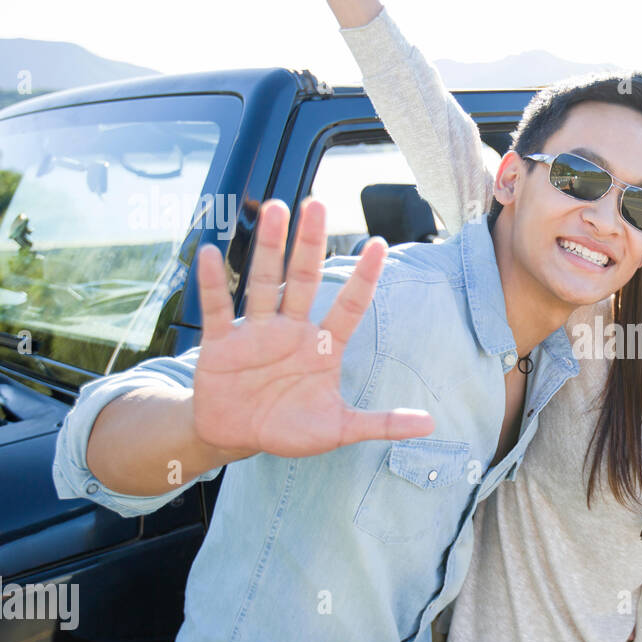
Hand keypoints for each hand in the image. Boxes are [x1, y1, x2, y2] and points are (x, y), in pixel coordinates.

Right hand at [192, 198, 432, 457]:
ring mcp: (257, 333)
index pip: (349, 305)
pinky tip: (210, 253)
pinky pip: (218, 309)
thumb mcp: (339, 429)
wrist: (236, 437)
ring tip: (274, 209)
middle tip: (317, 204)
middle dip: (310, 244)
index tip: (379, 244)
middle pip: (304, 279)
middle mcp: (292, 330)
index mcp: (323, 346)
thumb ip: (382, 422)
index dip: (363, 277)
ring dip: (268, 248)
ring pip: (264, 283)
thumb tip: (430, 425)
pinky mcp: (221, 343)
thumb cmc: (290, 428)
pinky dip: (213, 283)